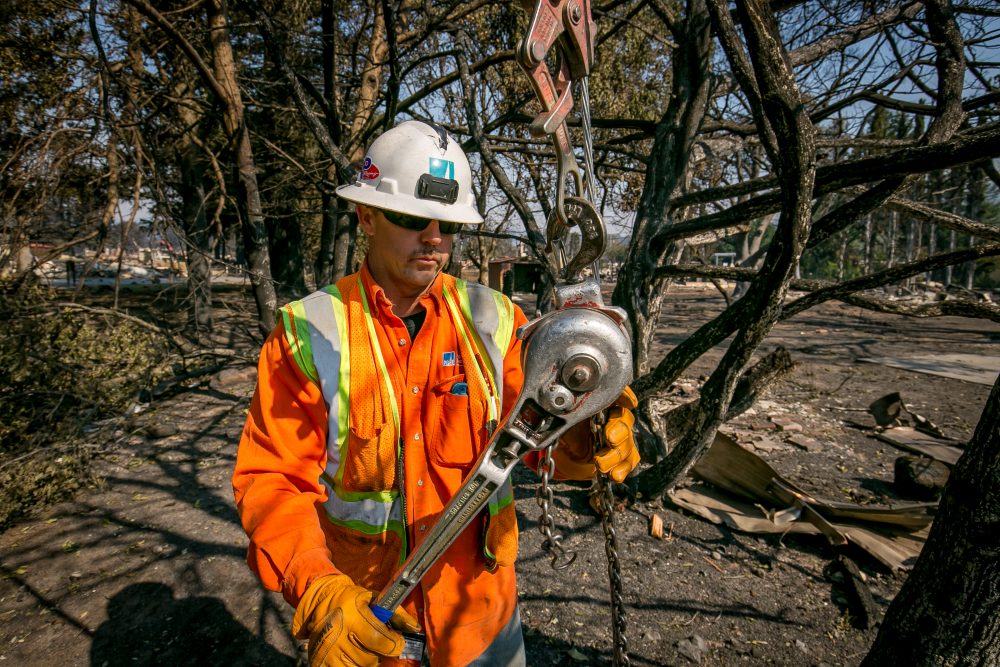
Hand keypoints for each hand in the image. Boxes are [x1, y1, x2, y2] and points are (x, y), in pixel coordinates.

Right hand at [292, 574, 419, 666]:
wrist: (321, 603)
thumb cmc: (352, 601)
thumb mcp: (375, 599)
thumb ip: (396, 614)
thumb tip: (415, 628)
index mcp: (354, 617)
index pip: (381, 641)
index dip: (394, 644)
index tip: (397, 642)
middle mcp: (339, 635)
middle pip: (371, 658)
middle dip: (377, 651)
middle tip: (372, 640)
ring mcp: (328, 651)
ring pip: (360, 666)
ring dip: (365, 659)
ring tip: (359, 645)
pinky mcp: (321, 662)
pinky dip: (352, 664)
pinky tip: (350, 654)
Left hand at [554, 386, 640, 481]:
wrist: (562, 448)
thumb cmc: (565, 425)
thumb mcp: (561, 414)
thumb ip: (563, 408)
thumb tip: (555, 401)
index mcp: (602, 403)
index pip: (619, 396)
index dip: (625, 398)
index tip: (628, 402)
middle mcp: (614, 418)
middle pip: (624, 422)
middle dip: (618, 431)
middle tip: (609, 438)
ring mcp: (619, 438)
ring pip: (627, 444)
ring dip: (616, 455)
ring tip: (600, 464)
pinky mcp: (619, 456)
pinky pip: (628, 461)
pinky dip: (621, 469)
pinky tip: (614, 475)